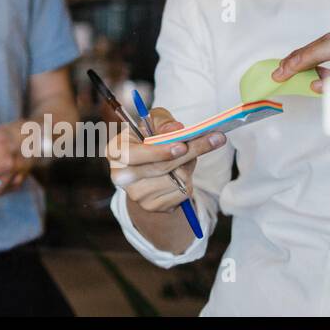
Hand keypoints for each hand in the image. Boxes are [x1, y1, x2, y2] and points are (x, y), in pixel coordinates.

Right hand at [105, 107, 224, 213]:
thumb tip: (176, 129)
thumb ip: (164, 122)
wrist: (147, 167)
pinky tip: (181, 173)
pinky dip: (188, 181)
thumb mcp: (153, 122)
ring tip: (185, 157)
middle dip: (187, 154)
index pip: (133, 155)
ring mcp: (136, 194)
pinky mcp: (152, 207)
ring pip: (174, 181)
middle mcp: (120, 176)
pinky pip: (180, 194)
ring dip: (188, 166)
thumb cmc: (148, 138)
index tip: (183, 146)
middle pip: (159, 168)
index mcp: (115, 151)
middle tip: (214, 140)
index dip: (158, 152)